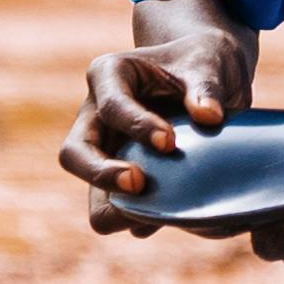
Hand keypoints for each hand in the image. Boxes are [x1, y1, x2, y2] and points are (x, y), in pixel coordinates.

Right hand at [57, 10, 252, 232]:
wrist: (209, 81)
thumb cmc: (203, 63)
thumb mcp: (208, 62)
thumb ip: (206, 87)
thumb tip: (209, 117)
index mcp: (109, 75)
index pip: (110, 106)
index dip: (136, 126)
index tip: (169, 142)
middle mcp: (96, 116)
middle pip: (74, 154)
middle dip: (100, 174)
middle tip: (138, 183)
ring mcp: (106, 152)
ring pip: (90, 194)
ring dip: (117, 209)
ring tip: (158, 215)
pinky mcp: (123, 181)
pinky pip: (120, 211)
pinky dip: (142, 221)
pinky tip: (176, 218)